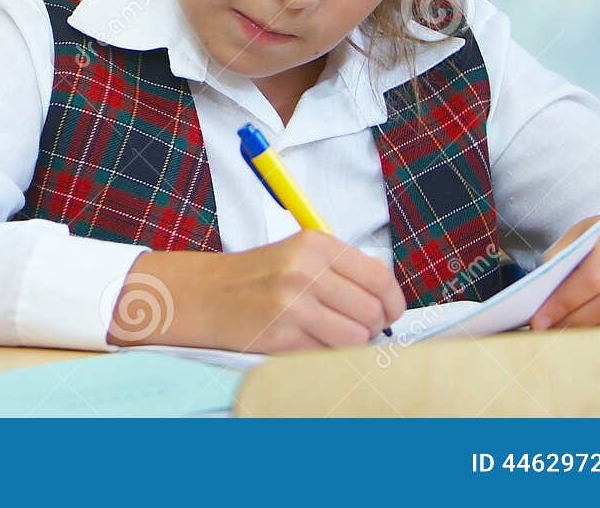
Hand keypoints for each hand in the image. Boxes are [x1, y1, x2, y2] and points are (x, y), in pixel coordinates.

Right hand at [107, 231, 406, 353]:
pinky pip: (329, 355)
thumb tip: (387, 300)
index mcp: (315, 243)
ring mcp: (293, 303)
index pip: (379, 277)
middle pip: (372, 311)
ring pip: (357, 337)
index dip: (393, 302)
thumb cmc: (257, 277)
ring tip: (330, 336)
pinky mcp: (282, 335)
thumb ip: (341, 270)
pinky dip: (326, 355)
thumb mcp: (299, 254)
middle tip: (356, 327)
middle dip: (372, 327)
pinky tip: (307, 342)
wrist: (206, 294)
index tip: (389, 314)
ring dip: (350, 344)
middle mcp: (306, 269)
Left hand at [530, 208, 599, 329]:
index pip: (592, 275)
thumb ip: (559, 262)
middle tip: (552, 329)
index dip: (565, 302)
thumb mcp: (576, 237)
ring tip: (569, 331)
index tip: (541, 319)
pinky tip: (593, 330)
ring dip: (593, 331)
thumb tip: (543, 302)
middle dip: (576, 320)